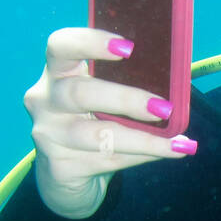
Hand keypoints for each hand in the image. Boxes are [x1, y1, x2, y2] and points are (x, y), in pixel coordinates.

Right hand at [22, 28, 192, 218]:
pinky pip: (107, 159)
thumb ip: (122, 85)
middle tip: (163, 108)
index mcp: (57, 72)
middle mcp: (44, 100)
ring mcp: (48, 135)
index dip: (90, 42)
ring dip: (142, 138)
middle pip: (79, 93)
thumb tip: (174, 88)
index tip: (127, 48)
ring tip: (175, 142)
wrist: (66, 177)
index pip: (61, 46)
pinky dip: (141, 156)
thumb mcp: (100, 99)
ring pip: (97, 135)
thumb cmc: (91, 123)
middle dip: (125, 99)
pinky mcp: (59, 167)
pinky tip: (166, 152)